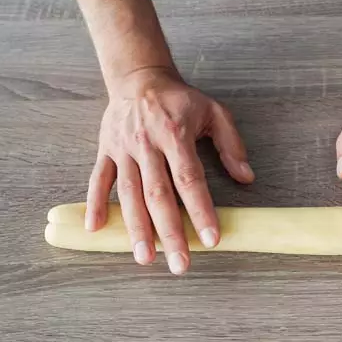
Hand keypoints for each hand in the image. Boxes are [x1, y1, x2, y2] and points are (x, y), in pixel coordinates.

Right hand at [85, 66, 253, 273]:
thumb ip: (231, 144)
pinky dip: (95, 203)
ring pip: (129, 193)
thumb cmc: (180, 100)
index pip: (189, 179)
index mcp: (176, 135)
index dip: (200, 210)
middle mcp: (148, 144)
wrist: (140, 78)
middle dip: (170, 232)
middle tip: (180, 263)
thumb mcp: (214, 112)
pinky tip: (96, 228)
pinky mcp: (106, 150)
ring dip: (135, 227)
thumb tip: (247, 177)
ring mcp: (124, 149)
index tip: (211, 238)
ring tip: (145, 257)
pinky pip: (98, 179)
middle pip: (158, 194)